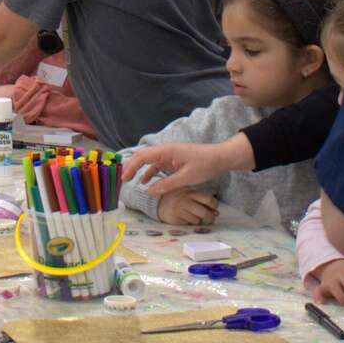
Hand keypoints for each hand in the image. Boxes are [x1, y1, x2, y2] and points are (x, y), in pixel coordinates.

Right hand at [120, 138, 245, 197]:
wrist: (220, 158)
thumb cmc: (205, 165)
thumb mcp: (186, 178)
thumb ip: (167, 185)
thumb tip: (150, 191)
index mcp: (167, 151)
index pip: (143, 156)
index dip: (131, 166)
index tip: (124, 178)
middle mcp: (166, 150)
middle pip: (143, 156)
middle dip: (131, 166)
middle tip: (122, 179)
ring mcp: (170, 154)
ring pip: (150, 160)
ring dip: (140, 169)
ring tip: (131, 180)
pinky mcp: (175, 159)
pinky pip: (158, 164)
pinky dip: (150, 171)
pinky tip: (147, 181)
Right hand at [156, 188, 219, 225]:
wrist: (160, 203)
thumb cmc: (179, 200)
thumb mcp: (190, 196)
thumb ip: (202, 202)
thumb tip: (216, 213)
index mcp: (192, 192)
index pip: (209, 200)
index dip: (214, 206)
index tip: (213, 209)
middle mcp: (186, 199)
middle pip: (205, 212)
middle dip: (209, 218)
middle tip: (209, 219)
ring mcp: (180, 208)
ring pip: (198, 220)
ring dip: (200, 221)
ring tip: (196, 218)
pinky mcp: (176, 217)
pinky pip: (190, 223)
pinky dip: (192, 223)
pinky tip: (187, 219)